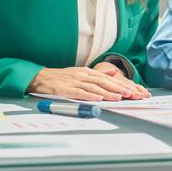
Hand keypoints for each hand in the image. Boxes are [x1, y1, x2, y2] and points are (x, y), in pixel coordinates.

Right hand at [27, 65, 148, 100]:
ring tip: (118, 98)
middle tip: (129, 94)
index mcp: (86, 72)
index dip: (119, 84)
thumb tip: (113, 73)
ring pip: (94, 88)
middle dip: (117, 88)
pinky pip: (80, 93)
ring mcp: (74, 82)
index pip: (106, 78)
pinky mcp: (66, 90)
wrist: (41, 78)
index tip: (130, 90)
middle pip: (103, 82)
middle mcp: (82, 75)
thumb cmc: (61, 77)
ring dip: (107, 93)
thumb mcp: (80, 72)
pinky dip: (90, 96)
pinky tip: (98, 99)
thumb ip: (97, 74)